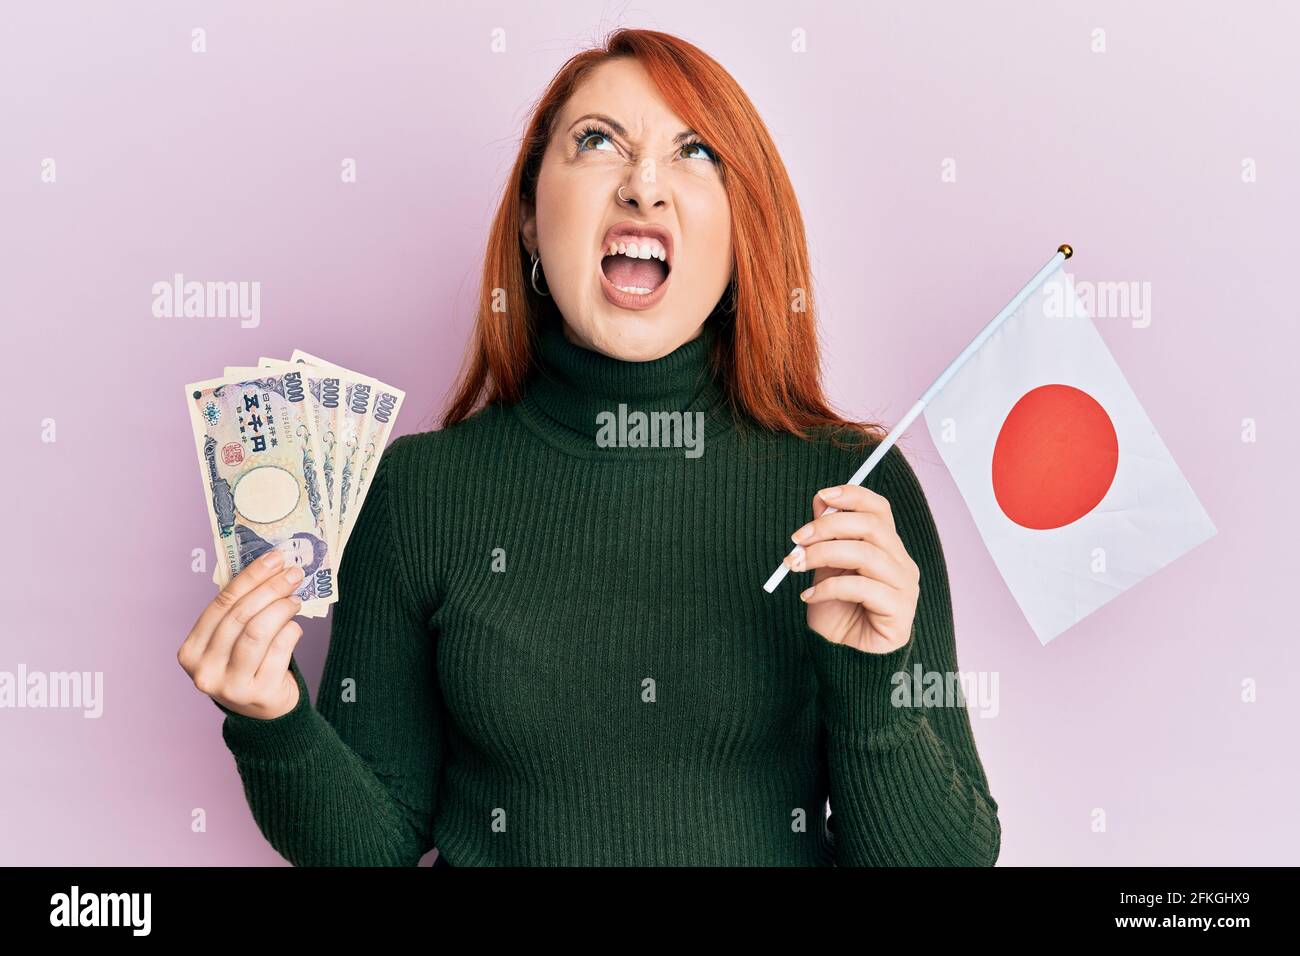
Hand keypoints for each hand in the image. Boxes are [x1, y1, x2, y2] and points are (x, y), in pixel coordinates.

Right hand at [177, 549, 306, 719]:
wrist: (264, 713)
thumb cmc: (247, 666)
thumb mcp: (229, 643)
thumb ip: (238, 612)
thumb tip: (269, 567)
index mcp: (190, 652)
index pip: (221, 603)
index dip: (250, 576)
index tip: (274, 558)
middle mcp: (204, 670)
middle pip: (240, 616)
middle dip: (271, 588)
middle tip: (293, 573)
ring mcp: (230, 685)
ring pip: (258, 632)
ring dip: (281, 608)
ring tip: (296, 599)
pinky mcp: (259, 693)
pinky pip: (279, 650)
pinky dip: (291, 631)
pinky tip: (295, 626)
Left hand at [783, 484, 919, 653]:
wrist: (844, 656)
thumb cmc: (837, 611)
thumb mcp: (825, 567)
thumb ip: (827, 537)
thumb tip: (821, 499)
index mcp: (887, 548)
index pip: (879, 509)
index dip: (853, 496)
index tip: (821, 495)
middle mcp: (902, 563)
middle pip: (872, 527)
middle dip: (828, 527)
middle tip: (797, 539)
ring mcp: (905, 587)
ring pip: (866, 555)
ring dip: (823, 555)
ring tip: (796, 566)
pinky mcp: (900, 611)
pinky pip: (862, 588)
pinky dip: (829, 588)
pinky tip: (808, 596)